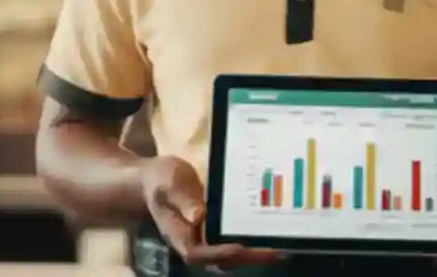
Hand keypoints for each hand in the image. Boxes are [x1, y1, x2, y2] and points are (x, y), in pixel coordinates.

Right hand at [139, 155, 282, 269]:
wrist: (156, 177)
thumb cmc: (160, 179)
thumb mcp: (168, 183)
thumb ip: (182, 199)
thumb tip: (199, 216)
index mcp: (177, 233)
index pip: (196, 253)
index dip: (217, 254)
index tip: (239, 248)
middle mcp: (193, 241)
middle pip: (219, 260)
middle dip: (248, 258)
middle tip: (276, 252)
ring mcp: (204, 237)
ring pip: (230, 255)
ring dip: (254, 254)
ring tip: (281, 249)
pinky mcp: (215, 231)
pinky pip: (234, 242)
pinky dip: (252, 242)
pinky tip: (271, 235)